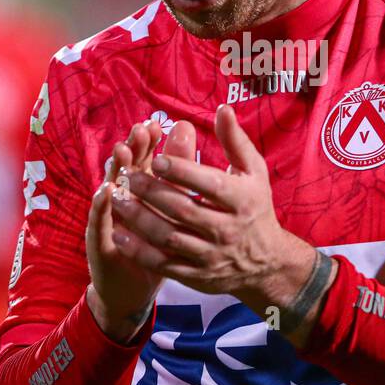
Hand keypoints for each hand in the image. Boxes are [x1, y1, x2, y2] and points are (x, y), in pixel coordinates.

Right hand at [85, 118, 195, 342]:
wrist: (129, 288)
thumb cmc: (152, 246)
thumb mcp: (167, 213)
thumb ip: (176, 175)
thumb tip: (188, 137)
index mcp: (138, 193)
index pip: (142, 162)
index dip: (148, 144)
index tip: (157, 124)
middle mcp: (120, 202)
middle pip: (126, 169)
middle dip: (134, 148)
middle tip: (142, 129)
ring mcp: (108, 220)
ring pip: (110, 189)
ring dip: (115, 170)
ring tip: (123, 150)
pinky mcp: (99, 241)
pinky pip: (99, 223)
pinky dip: (101, 207)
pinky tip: (105, 193)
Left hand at [109, 104, 334, 346]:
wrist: (267, 262)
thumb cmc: (256, 207)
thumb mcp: (254, 172)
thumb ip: (235, 141)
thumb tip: (222, 108)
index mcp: (241, 199)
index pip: (208, 184)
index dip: (181, 171)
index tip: (156, 159)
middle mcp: (227, 229)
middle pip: (183, 210)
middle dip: (152, 193)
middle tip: (127, 177)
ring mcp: (211, 255)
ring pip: (169, 238)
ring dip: (140, 221)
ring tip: (117, 202)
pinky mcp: (197, 276)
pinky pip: (165, 265)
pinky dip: (140, 253)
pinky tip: (120, 236)